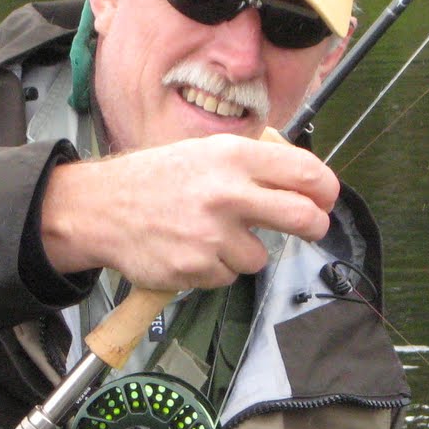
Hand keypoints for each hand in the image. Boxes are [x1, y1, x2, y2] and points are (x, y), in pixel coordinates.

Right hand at [40, 132, 338, 289]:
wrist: (102, 209)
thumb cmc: (158, 179)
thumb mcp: (205, 151)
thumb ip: (252, 164)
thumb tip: (302, 183)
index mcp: (233, 157)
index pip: (305, 173)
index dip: (325, 189)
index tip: (325, 199)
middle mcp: (228, 194)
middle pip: (302, 217)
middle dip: (315, 226)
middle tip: (313, 227)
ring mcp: (213, 235)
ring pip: (259, 257)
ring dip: (243, 252)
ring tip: (210, 235)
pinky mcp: (197, 269)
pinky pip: (227, 277)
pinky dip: (214, 269)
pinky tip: (190, 249)